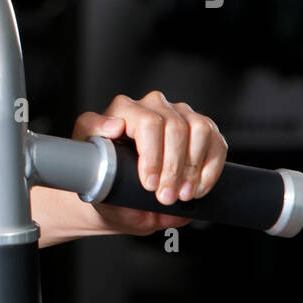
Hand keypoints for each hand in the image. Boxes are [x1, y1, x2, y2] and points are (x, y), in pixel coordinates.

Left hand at [72, 91, 227, 236]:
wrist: (117, 196)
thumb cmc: (101, 180)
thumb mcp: (85, 166)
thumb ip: (89, 144)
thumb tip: (114, 126)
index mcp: (122, 109)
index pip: (146, 122)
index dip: (152, 155)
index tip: (149, 184)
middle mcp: (152, 105)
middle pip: (175, 128)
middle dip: (173, 169)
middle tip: (166, 197)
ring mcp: (178, 113)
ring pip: (200, 129)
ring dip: (193, 168)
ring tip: (182, 195)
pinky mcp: (200, 128)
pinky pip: (216, 141)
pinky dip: (211, 168)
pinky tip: (198, 188)